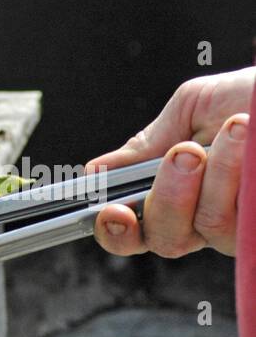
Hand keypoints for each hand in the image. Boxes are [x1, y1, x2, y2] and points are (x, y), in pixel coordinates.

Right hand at [87, 66, 252, 256]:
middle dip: (168, 197)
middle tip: (185, 153)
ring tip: (236, 129)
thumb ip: (145, 144)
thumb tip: (95, 172)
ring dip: (215, 176)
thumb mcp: (193, 107)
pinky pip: (238, 223)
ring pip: (205, 227)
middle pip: (165, 240)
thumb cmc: (255, 96)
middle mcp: (206, 219)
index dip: (115, 230)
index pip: (134, 232)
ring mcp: (241, 227)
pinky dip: (238, 176)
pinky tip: (250, 138)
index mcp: (177, 196)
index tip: (111, 210)